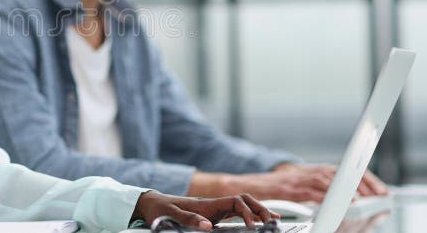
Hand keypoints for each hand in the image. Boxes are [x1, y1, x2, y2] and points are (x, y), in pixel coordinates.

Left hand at [131, 191, 278, 230]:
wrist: (151, 203)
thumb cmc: (160, 209)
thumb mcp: (171, 215)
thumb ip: (189, 220)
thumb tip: (209, 226)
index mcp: (207, 204)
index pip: (235, 202)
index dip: (247, 212)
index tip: (253, 227)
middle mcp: (214, 203)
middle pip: (244, 200)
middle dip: (260, 209)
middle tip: (272, 223)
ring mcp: (215, 207)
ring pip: (243, 204)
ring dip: (259, 210)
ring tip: (275, 221)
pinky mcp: (213, 213)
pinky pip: (236, 212)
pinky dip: (250, 215)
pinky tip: (259, 222)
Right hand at [189, 164, 387, 201]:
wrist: (241, 189)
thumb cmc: (270, 191)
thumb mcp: (295, 188)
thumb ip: (315, 190)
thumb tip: (341, 200)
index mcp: (308, 171)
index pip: (340, 170)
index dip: (362, 177)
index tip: (381, 188)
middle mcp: (303, 171)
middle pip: (338, 172)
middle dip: (361, 182)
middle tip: (380, 193)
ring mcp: (295, 178)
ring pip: (327, 179)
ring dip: (347, 188)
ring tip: (364, 199)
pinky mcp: (287, 187)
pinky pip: (310, 190)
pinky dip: (327, 196)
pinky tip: (339, 203)